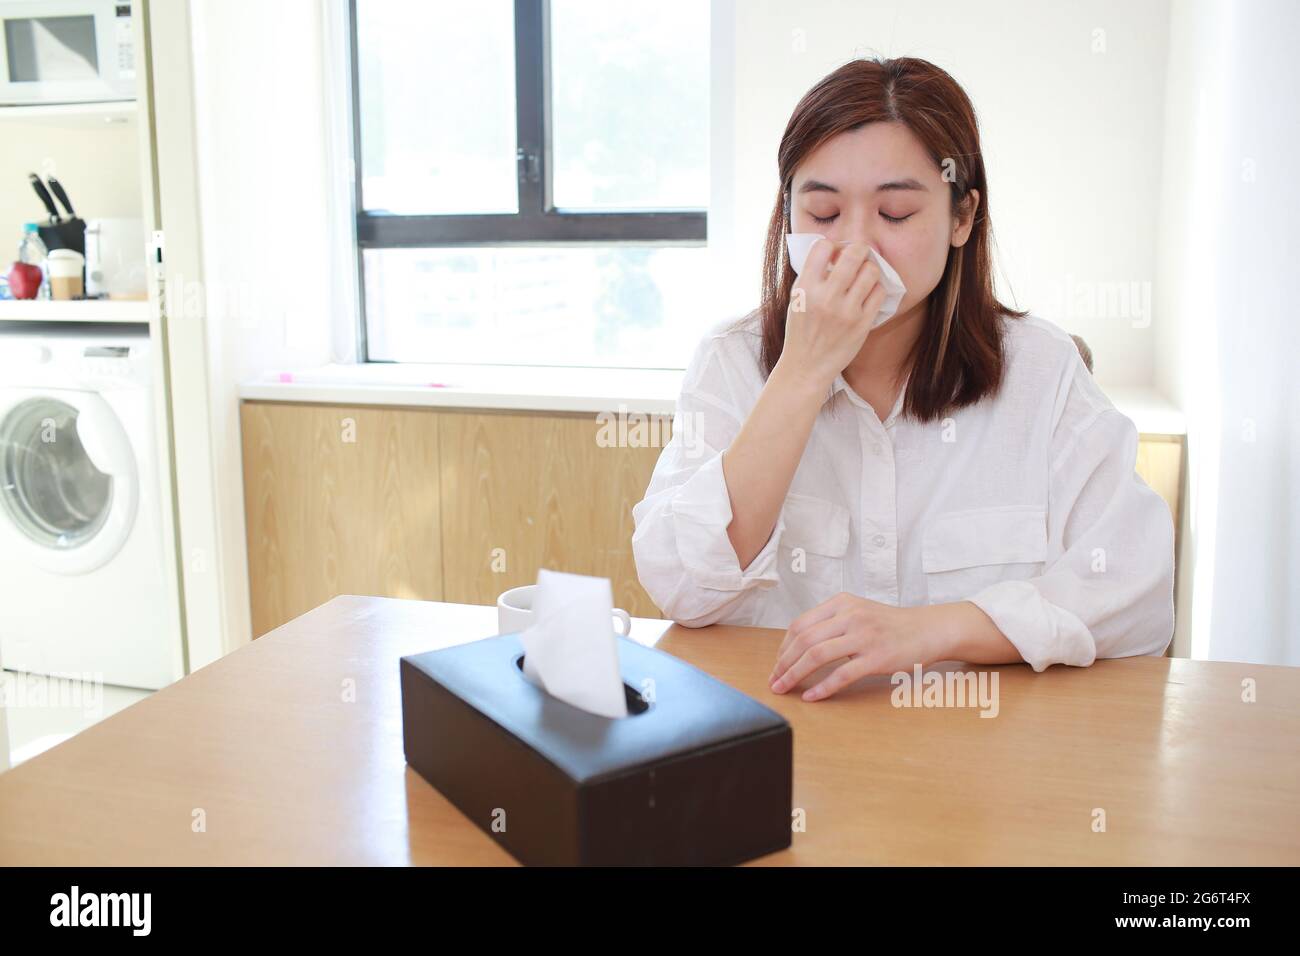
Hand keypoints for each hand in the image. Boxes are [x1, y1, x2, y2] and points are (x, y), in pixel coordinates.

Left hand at [767, 593, 960, 700]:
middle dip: (783, 663)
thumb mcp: (858, 612)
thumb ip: (832, 623)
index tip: (777, 665)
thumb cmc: (891, 625)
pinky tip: (811, 697)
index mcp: (841, 604)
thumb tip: (798, 646)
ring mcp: (864, 636)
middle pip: (803, 640)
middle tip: (774, 681)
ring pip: (817, 656)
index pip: (800, 625)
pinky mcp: (877, 658)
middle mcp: (850, 616)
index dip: (783, 648)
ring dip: (794, 675)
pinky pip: (841, 674)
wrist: (930, 629)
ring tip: (783, 688)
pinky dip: (822, 687)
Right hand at [778, 240, 888, 389]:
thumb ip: (812, 275)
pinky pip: (879, 293)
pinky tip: (868, 294)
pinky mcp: (862, 324)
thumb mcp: (796, 299)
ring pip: (871, 271)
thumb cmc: (801, 330)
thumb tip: (837, 250)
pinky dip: (875, 289)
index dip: (832, 245)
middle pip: (854, 254)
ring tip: (863, 277)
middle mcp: (825, 298)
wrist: (806, 367)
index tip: (835, 254)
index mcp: (804, 288)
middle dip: (859, 250)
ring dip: (869, 269)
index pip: (822, 246)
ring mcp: (846, 311)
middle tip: (858, 256)